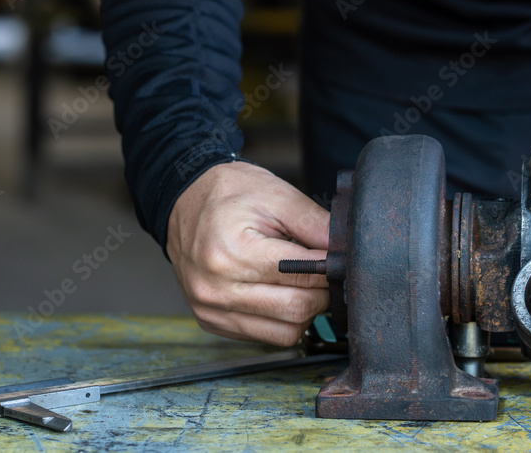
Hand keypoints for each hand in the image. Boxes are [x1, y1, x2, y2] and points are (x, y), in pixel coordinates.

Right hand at [167, 161, 329, 345]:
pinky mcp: (210, 321)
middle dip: (321, 292)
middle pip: (297, 310)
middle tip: (324, 271)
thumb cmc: (228, 193)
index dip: (330, 269)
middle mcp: (216, 288)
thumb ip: (316, 224)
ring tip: (299, 281)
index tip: (340, 260)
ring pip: (285, 332)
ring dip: (304, 310)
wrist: (183, 200)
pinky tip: (278, 292)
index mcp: (232, 252)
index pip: (302, 277)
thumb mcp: (276, 195)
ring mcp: (210, 309)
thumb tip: (346, 251)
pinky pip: (264, 336)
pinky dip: (281, 319)